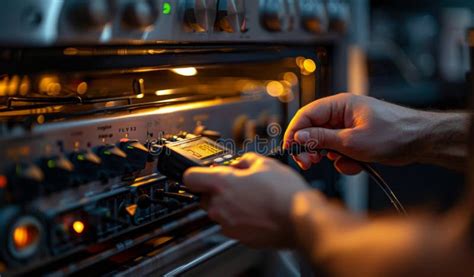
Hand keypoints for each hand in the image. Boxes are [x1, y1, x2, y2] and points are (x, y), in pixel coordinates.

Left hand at [183, 153, 307, 247]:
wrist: (300, 219)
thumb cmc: (284, 192)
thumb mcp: (265, 163)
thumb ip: (245, 160)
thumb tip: (240, 162)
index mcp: (222, 184)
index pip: (190, 178)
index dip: (196, 174)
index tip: (202, 173)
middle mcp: (220, 206)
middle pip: (205, 197)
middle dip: (217, 191)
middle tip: (237, 184)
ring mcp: (228, 224)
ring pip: (220, 212)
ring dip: (230, 205)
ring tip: (253, 198)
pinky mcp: (239, 237)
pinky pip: (233, 224)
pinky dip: (241, 218)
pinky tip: (258, 211)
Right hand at [284, 93, 432, 173]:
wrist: (422, 142)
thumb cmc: (394, 133)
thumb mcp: (352, 140)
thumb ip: (322, 139)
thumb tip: (298, 137)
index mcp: (339, 105)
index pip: (307, 115)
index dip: (294, 132)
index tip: (289, 149)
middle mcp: (341, 113)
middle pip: (313, 129)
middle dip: (311, 148)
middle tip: (309, 163)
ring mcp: (349, 126)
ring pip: (326, 143)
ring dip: (331, 157)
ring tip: (344, 162)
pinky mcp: (356, 139)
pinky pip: (339, 150)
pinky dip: (344, 160)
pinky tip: (356, 164)